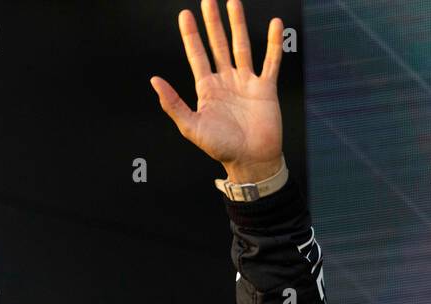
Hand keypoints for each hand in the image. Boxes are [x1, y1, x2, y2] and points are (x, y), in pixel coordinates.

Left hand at [150, 0, 283, 182]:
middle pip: (218, 45)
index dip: (190, 35)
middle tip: (208, 1)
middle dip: (213, 23)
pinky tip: (275, 25)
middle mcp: (226, 81)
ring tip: (233, 3)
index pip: (197, 55)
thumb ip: (173, 104)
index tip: (185, 15)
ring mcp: (246, 82)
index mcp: (207, 89)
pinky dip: (274, 43)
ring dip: (238, 25)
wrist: (251, 161)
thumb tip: (155, 80)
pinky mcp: (266, 88)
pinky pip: (271, 61)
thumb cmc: (221, 149)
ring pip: (242, 46)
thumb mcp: (191, 127)